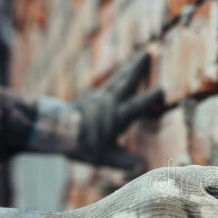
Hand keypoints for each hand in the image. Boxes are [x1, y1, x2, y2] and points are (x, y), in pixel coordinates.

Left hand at [27, 50, 164, 168]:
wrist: (54, 131)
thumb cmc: (81, 146)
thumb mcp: (103, 157)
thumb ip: (123, 161)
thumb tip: (141, 165)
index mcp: (115, 117)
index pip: (136, 105)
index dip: (150, 98)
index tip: (162, 90)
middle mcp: (109, 102)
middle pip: (127, 81)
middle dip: (138, 68)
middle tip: (149, 51)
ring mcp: (101, 96)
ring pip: (120, 78)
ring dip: (132, 66)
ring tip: (142, 54)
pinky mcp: (95, 96)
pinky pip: (113, 82)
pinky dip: (122, 74)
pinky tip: (126, 71)